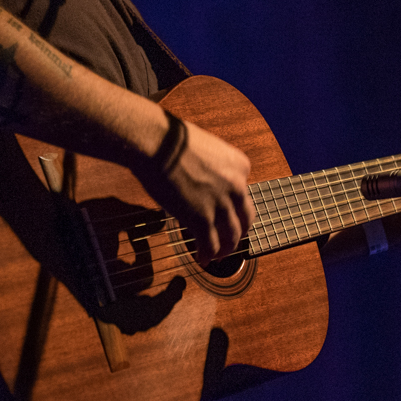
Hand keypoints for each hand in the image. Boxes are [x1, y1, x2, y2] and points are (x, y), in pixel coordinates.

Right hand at [139, 118, 253, 265]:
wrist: (155, 142)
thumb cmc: (172, 141)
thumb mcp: (206, 149)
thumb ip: (214, 169)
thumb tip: (204, 185)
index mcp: (240, 166)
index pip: (244, 194)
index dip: (233, 207)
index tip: (224, 214)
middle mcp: (237, 186)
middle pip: (245, 218)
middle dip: (237, 233)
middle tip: (229, 241)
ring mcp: (221, 204)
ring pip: (231, 236)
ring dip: (225, 250)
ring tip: (216, 256)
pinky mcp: (202, 219)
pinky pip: (210, 245)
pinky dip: (207, 255)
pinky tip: (201, 259)